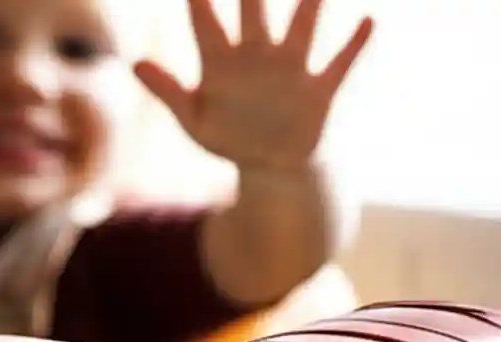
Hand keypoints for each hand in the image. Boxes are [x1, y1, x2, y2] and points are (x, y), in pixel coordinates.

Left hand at [135, 0, 372, 172]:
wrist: (269, 166)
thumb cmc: (228, 137)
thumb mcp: (192, 120)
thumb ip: (167, 91)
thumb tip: (133, 64)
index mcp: (220, 62)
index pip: (204, 20)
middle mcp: (257, 56)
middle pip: (254, 10)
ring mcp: (290, 70)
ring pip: (301, 29)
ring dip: (309, 6)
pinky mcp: (318, 92)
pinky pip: (338, 65)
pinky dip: (354, 46)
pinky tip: (367, 22)